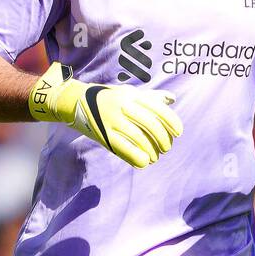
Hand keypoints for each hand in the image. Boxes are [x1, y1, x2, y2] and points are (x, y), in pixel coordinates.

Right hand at [28, 62, 181, 168]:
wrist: (76, 101)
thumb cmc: (108, 98)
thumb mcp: (128, 93)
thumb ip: (150, 97)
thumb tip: (171, 99)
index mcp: (132, 95)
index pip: (158, 108)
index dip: (172, 122)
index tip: (178, 133)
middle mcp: (123, 106)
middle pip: (150, 124)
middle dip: (162, 139)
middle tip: (166, 148)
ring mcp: (112, 120)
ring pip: (139, 138)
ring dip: (151, 150)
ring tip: (155, 156)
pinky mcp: (104, 134)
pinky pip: (123, 148)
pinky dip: (136, 157)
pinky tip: (144, 162)